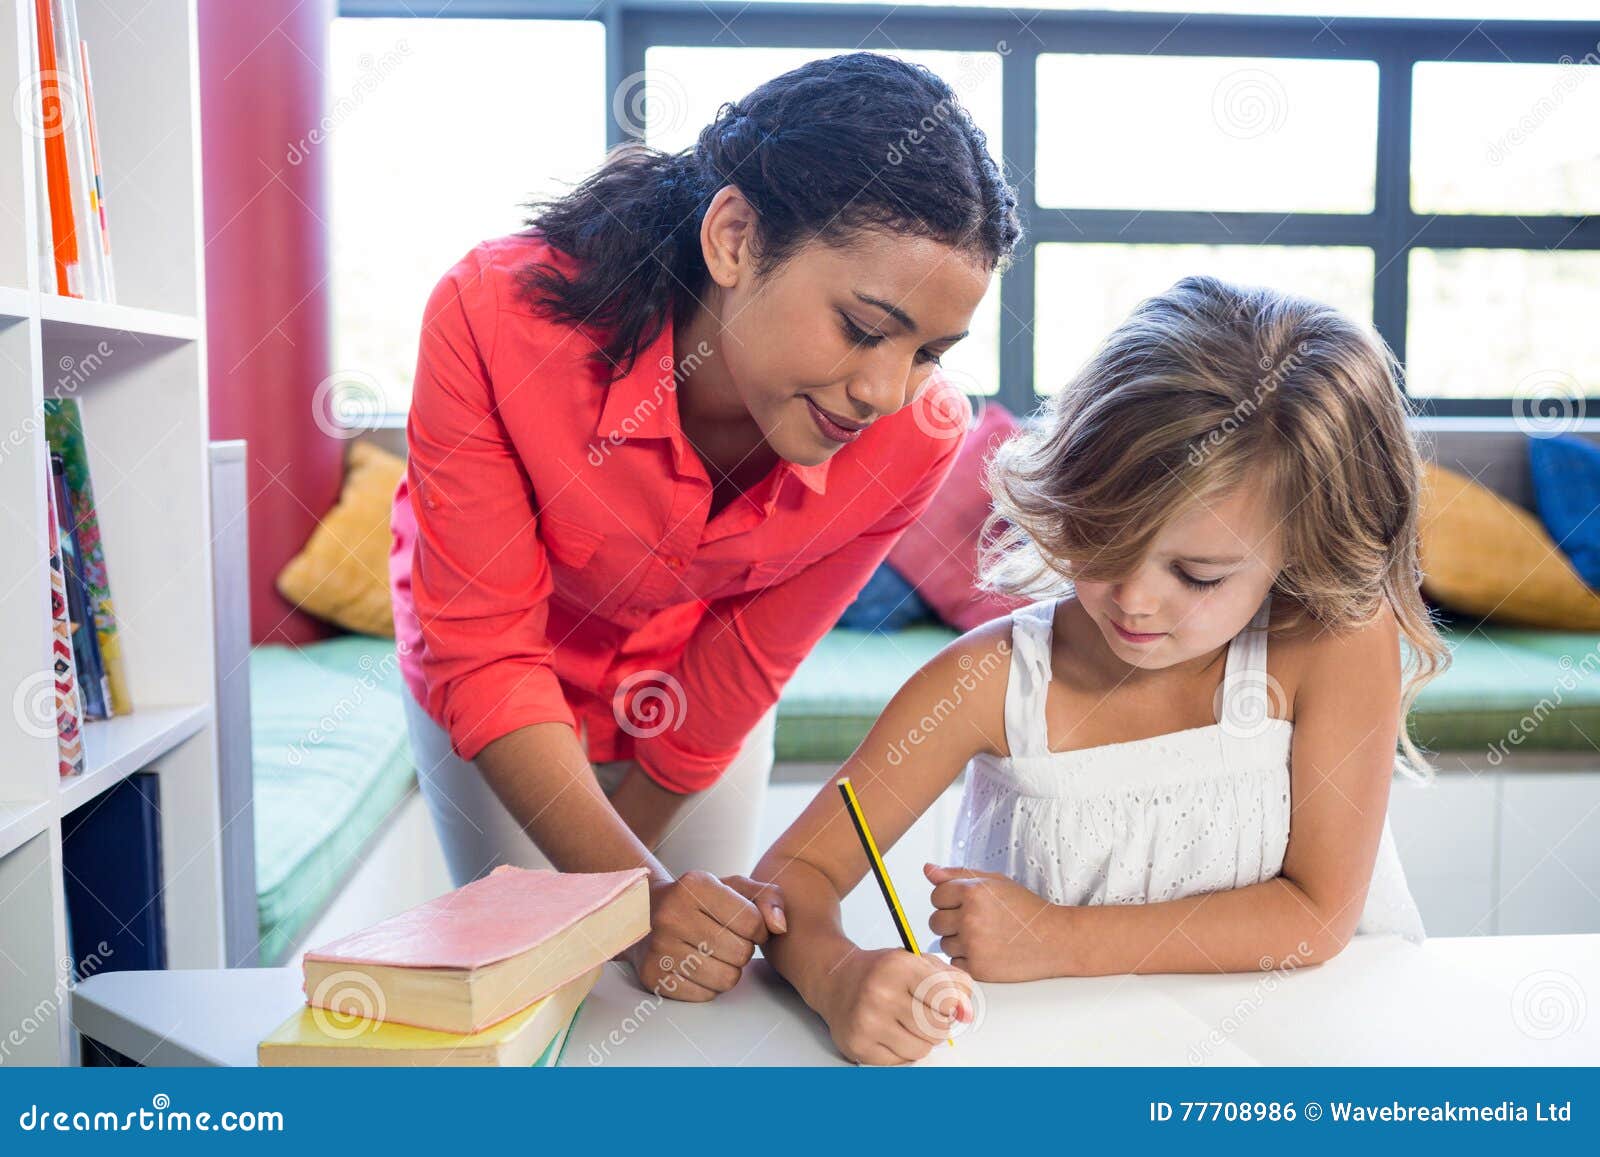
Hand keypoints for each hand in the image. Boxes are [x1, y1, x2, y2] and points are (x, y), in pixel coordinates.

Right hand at [626, 871, 786, 1000]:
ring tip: (714, 955)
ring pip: (725, 978)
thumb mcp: (733, 887)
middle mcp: (672, 913)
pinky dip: (708, 986)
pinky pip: (704, 995)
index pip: (752, 921)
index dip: (759, 930)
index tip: (748, 927)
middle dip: (743, 951)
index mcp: (694, 885)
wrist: (644, 914)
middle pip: (740, 952)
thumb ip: (768, 897)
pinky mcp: (652, 976)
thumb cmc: (698, 901)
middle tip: (728, 941)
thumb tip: (780, 927)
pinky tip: (697, 968)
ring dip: (729, 971)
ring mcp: (659, 946)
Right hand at [817, 947, 972, 1065]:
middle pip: (937, 1028)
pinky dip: (902, 1051)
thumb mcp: (919, 962)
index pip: (947, 1000)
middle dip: (938, 1024)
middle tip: (924, 1013)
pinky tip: (890, 1033)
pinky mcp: (858, 1045)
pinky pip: (901, 1062)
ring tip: (907, 1023)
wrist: (836, 980)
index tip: (940, 1001)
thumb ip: (953, 983)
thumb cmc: (882, 972)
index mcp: (899, 966)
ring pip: (922, 1049)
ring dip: (921, 1040)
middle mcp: (880, 993)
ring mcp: (867, 1022)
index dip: (950, 1004)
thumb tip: (967, 1014)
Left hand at [925, 863, 1068, 981]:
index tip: (966, 905)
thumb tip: (928, 870)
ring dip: (958, 942)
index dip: (950, 901)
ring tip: (986, 937)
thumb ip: (958, 874)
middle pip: (935, 921)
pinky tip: (988, 952)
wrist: (1055, 940)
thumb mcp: (995, 881)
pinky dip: (967, 959)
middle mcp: (970, 917)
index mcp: (973, 891)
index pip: (936, 895)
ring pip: (943, 944)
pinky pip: (955, 962)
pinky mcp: (978, 967)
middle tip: (977, 922)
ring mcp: (973, 944)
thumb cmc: (1026, 910)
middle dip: (950, 922)